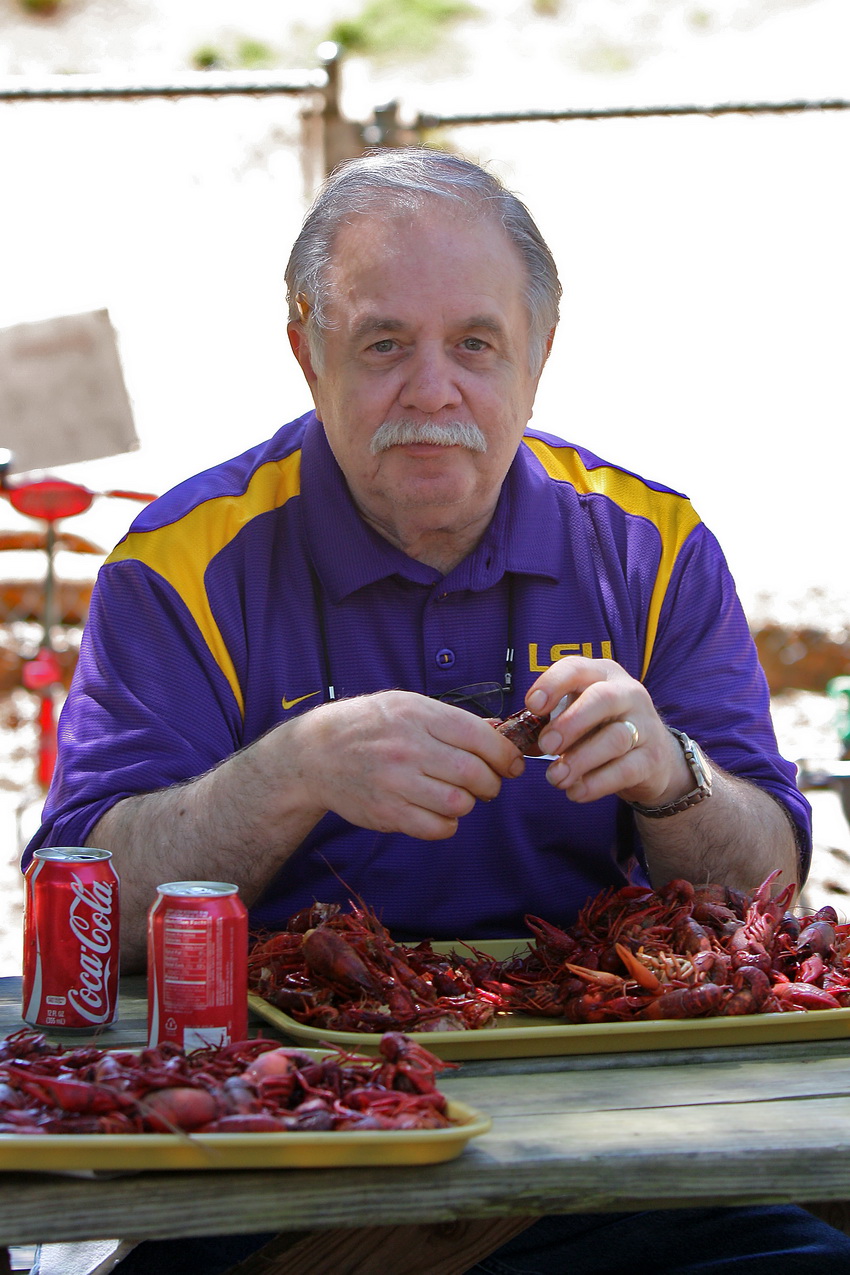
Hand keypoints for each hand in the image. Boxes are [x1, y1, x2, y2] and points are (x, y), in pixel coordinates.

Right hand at [278, 690, 523, 839]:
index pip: (478, 736)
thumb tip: (500, 736)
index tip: (512, 764)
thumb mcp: (407, 705)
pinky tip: (438, 811)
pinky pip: (436, 828)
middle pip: (473, 773)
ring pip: (459, 804)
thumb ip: (451, 721)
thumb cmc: (369, 725)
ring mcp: (395, 783)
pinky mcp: (387, 813)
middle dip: (491, 782)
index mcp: (417, 714)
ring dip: (469, 804)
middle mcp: (407, 747)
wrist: (315, 753)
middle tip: (487, 783)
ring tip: (459, 795)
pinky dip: (447, 824)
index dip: (505, 754)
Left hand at [524, 656, 691, 805]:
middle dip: (570, 723)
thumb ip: (550, 723)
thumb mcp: (578, 716)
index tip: (533, 706)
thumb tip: (516, 738)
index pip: (577, 669)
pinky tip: (576, 791)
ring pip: (615, 738)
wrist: (653, 759)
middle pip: (602, 699)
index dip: (553, 684)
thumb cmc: (602, 730)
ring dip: (580, 760)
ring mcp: (645, 726)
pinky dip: (596, 783)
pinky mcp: (652, 759)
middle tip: (547, 745)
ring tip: (556, 778)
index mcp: (602, 675)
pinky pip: (625, 770)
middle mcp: (628, 694)